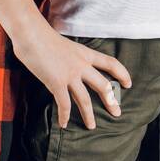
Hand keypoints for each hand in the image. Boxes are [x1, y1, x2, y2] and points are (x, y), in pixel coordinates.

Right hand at [11, 25, 131, 129]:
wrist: (31, 34)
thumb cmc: (44, 37)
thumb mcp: (67, 45)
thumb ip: (73, 58)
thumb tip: (71, 66)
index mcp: (86, 53)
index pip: (111, 63)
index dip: (122, 74)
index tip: (128, 84)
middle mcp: (82, 65)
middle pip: (103, 85)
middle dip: (111, 100)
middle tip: (117, 112)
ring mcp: (70, 74)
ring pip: (85, 99)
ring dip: (89, 115)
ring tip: (92, 126)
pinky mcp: (56, 82)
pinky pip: (64, 104)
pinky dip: (64, 116)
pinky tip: (64, 124)